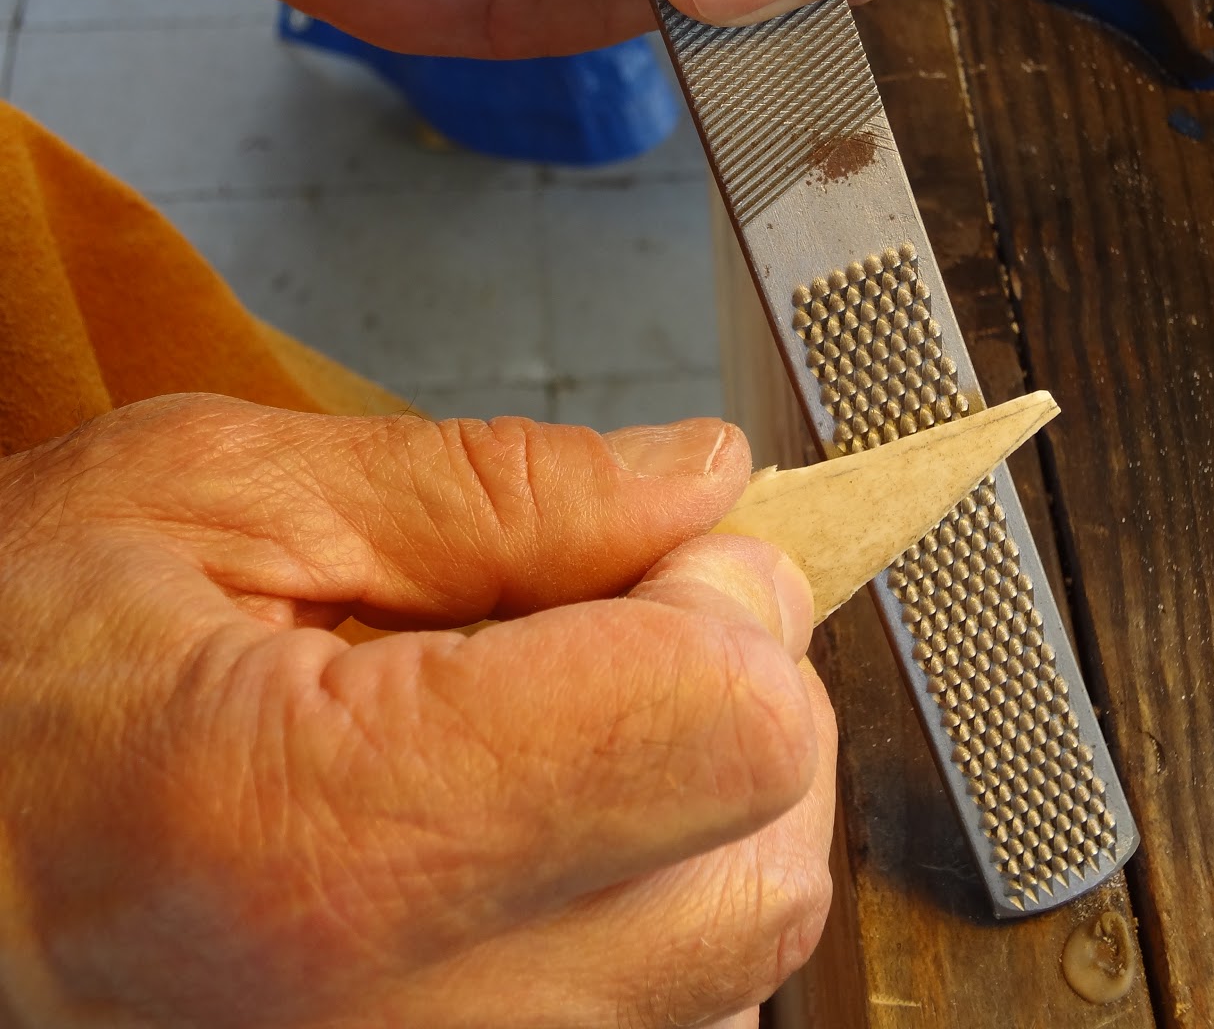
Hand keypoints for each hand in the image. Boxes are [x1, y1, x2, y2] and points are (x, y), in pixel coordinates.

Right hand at [0, 395, 834, 1027]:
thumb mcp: (210, 504)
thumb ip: (494, 490)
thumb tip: (699, 477)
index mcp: (326, 831)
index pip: (724, 726)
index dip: (729, 601)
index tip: (659, 551)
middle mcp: (392, 1022)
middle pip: (764, 869)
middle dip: (745, 705)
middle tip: (626, 620)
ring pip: (733, 959)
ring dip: (707, 808)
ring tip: (564, 720)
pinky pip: (661, 1016)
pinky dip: (655, 901)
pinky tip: (542, 822)